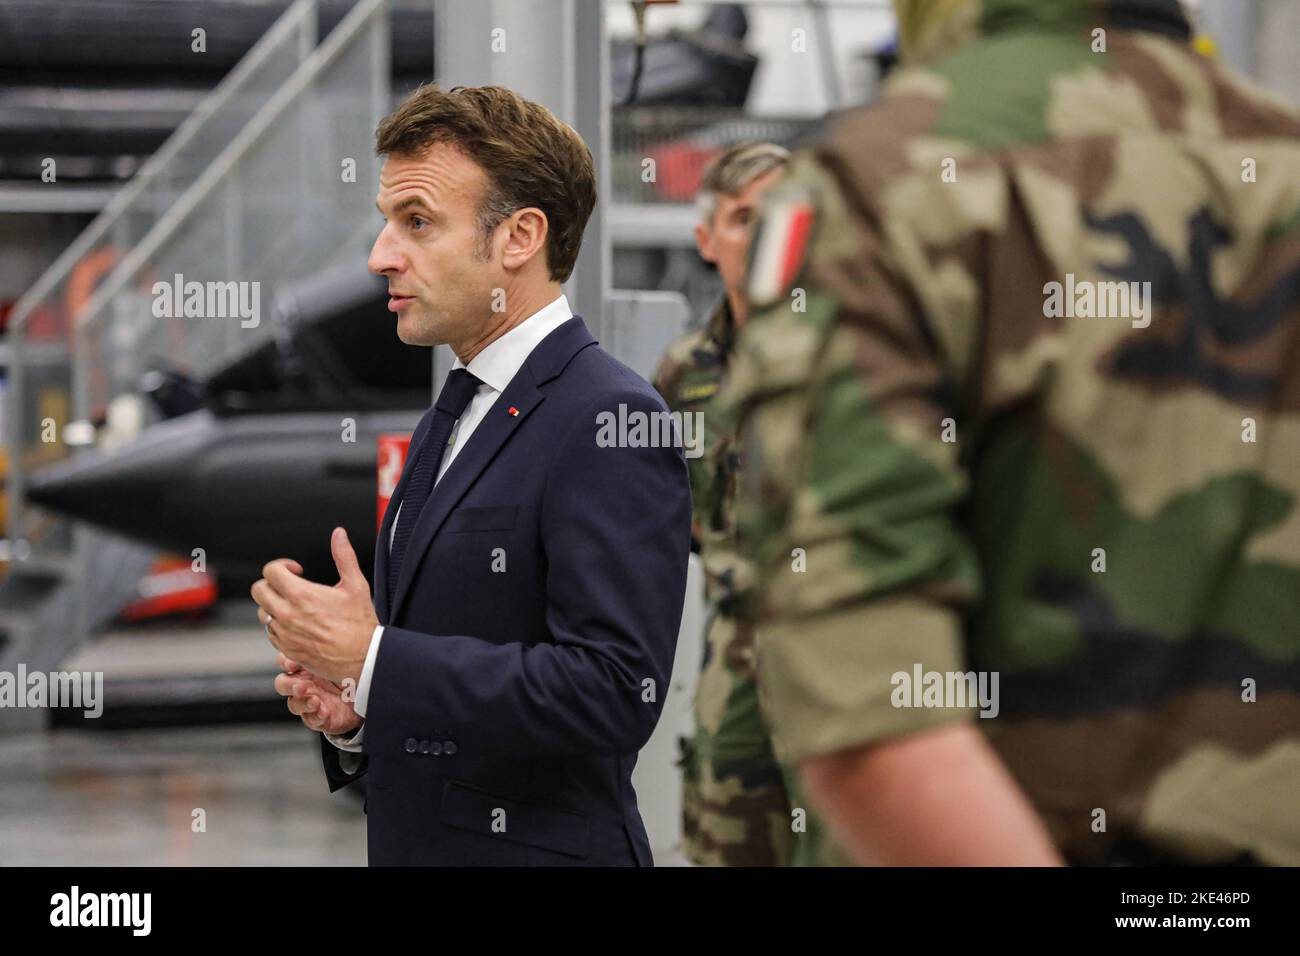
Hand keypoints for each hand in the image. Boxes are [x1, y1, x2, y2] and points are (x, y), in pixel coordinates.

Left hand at [252, 527, 377, 684]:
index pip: (271, 572)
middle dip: (272, 583)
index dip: (282, 565)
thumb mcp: (356, 584)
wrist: (363, 658)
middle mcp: (288, 615)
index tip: (297, 570)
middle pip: (258, 591)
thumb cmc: (361, 624)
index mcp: (302, 595)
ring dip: (274, 605)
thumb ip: (344, 556)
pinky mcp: (287, 650)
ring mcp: (285, 634)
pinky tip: (298, 623)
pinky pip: (271, 632)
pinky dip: (279, 625)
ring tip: (294, 605)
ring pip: (263, 612)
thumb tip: (339, 535)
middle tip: (289, 585)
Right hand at [274, 652, 362, 735]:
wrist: (367, 697)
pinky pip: (311, 719)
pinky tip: (324, 711)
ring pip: (294, 704)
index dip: (285, 662)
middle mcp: (304, 683)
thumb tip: (323, 628)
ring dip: (303, 703)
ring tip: (315, 701)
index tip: (293, 664)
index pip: (285, 661)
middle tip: (302, 687)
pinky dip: (316, 716)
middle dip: (289, 685)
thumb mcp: (342, 656)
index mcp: (306, 666)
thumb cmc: (354, 673)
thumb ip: (328, 648)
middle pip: (282, 684)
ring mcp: (309, 701)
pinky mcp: (317, 718)